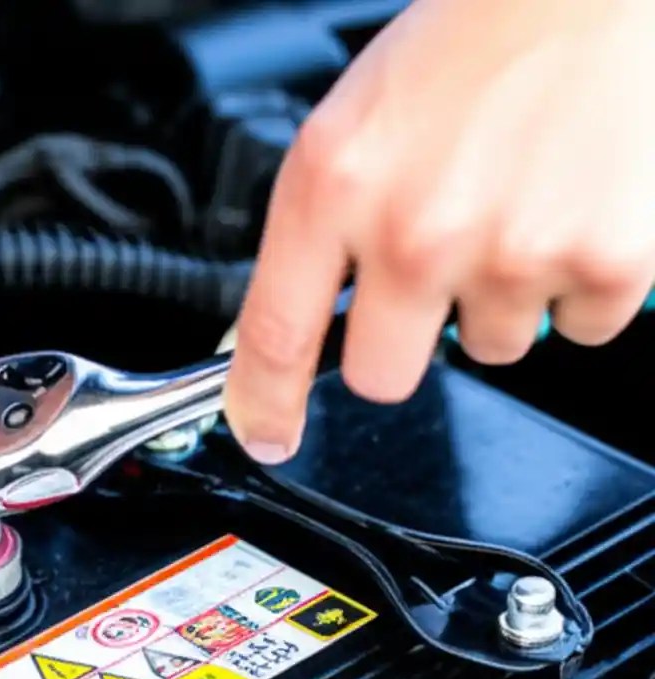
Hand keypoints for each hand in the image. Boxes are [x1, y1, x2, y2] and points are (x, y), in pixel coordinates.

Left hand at [224, 0, 654, 463]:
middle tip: (432, 270)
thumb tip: (280, 330)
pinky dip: (575, 285)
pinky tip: (565, 210)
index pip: (275, 336)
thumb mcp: (346, 136)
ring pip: (489, 348)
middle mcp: (415, 231)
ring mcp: (511, 253)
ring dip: (495, 298)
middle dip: (401, 343)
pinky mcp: (607, 261)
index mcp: (333, 189)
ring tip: (509, 207)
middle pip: (383, 375)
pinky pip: (579, 328)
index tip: (267, 436)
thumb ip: (315, 236)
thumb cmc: (459, 49)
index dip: (264, 404)